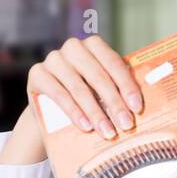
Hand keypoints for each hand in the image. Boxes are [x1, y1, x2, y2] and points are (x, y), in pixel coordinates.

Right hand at [27, 35, 143, 138]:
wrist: (51, 108)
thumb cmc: (85, 96)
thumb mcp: (101, 89)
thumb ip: (117, 90)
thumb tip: (139, 108)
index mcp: (94, 45)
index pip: (114, 64)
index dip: (127, 86)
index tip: (137, 108)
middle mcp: (73, 47)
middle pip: (98, 76)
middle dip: (114, 103)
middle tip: (126, 125)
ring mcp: (53, 59)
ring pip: (79, 88)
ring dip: (96, 113)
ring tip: (107, 132)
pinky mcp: (37, 74)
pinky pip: (59, 95)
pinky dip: (74, 112)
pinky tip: (86, 127)